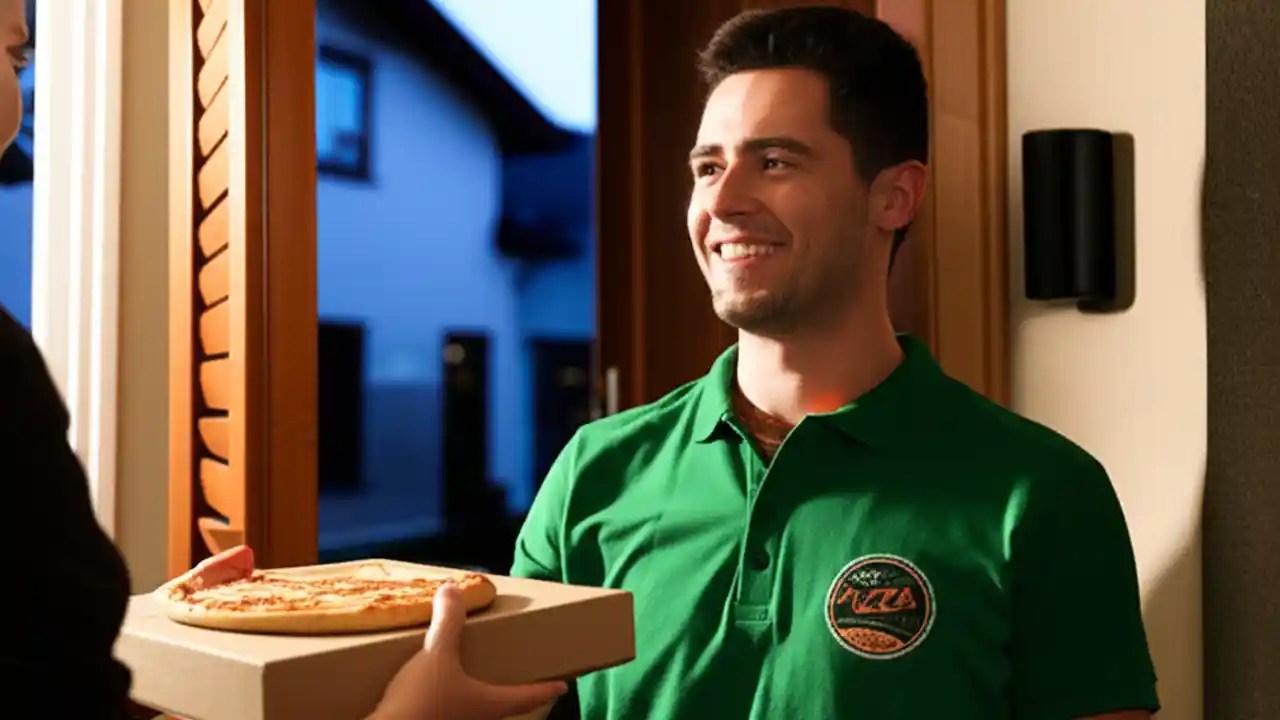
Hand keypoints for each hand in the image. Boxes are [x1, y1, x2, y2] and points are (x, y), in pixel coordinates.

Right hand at [369, 583, 568, 719]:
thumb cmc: (421, 701)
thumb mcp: (437, 654)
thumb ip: (448, 622)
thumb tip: (453, 589)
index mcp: (489, 704)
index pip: (527, 696)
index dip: (546, 688)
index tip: (564, 685)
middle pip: (503, 708)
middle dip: (510, 694)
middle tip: (518, 677)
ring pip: (474, 712)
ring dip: (477, 698)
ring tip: (473, 680)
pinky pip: (446, 713)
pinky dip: (448, 702)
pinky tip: (433, 690)